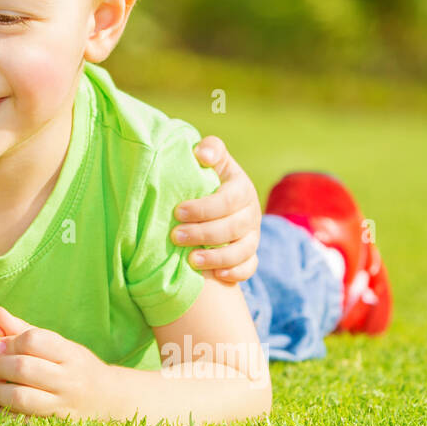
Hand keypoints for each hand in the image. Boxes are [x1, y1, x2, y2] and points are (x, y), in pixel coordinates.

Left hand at [0, 307, 121, 421]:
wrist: (110, 400)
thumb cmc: (74, 366)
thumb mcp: (57, 345)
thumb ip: (23, 330)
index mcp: (69, 353)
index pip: (33, 340)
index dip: (9, 342)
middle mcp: (69, 379)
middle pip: (23, 368)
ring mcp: (64, 404)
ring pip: (21, 397)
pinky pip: (23, 422)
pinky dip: (8, 414)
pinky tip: (6, 407)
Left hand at [171, 136, 261, 283]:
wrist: (218, 201)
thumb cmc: (208, 178)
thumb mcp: (212, 160)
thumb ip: (210, 150)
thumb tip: (202, 154)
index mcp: (241, 189)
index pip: (228, 200)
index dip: (204, 208)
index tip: (177, 211)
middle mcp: (250, 213)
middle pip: (233, 228)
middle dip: (203, 234)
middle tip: (175, 236)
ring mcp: (252, 236)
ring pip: (243, 251)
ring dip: (217, 258)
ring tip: (191, 261)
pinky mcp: (250, 254)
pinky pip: (250, 267)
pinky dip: (236, 273)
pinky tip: (217, 275)